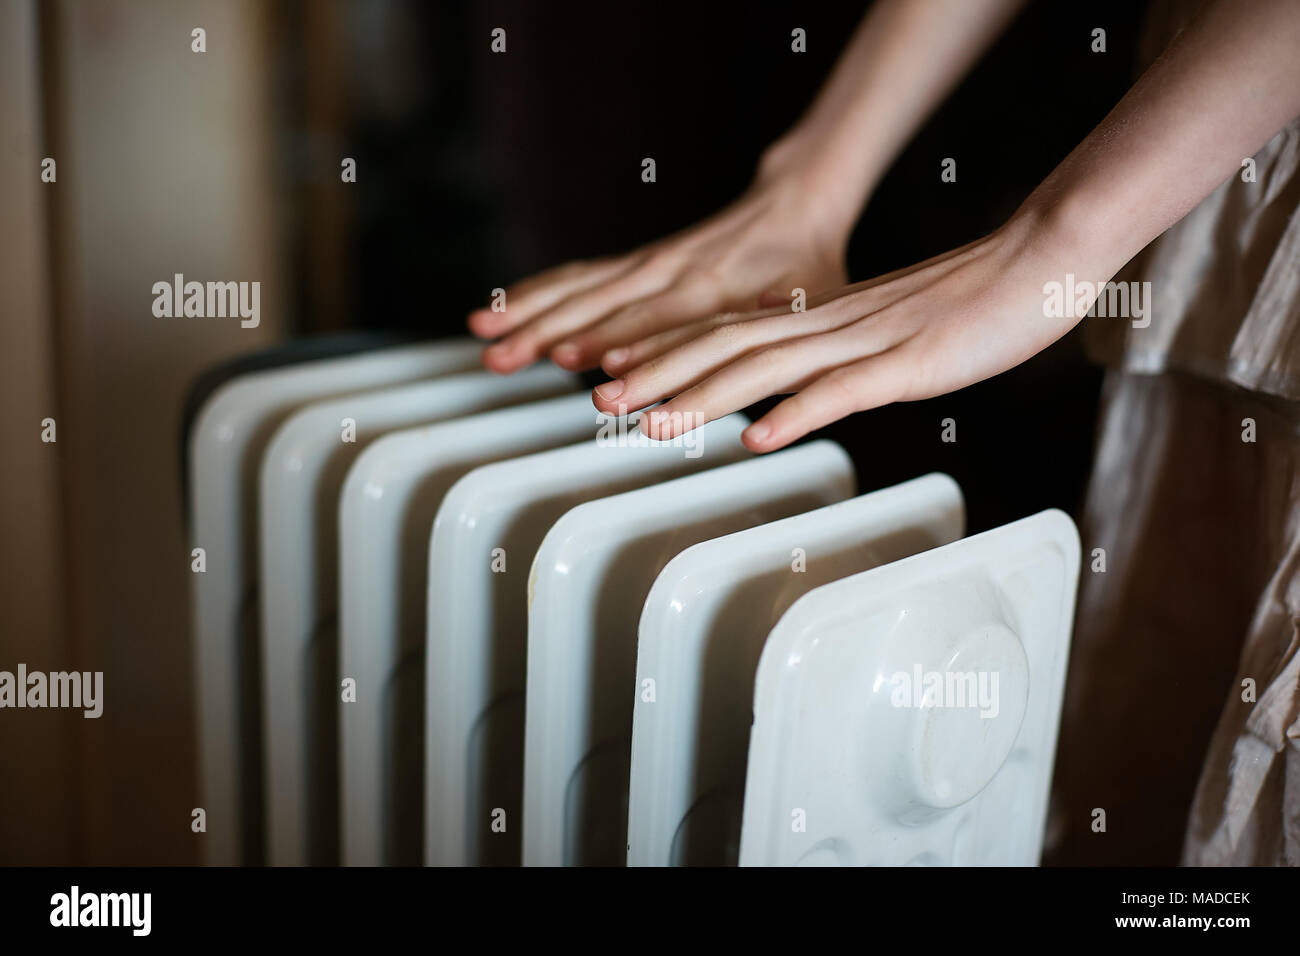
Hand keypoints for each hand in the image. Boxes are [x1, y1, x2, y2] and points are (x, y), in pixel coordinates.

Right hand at [468, 177, 850, 374]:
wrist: (793, 207)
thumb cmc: (806, 266)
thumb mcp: (808, 304)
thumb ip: (778, 337)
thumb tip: (765, 374)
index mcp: (712, 289)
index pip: (653, 323)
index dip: (611, 342)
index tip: (573, 361)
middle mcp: (670, 273)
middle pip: (597, 305)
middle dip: (546, 332)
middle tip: (502, 358)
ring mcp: (648, 265)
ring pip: (578, 288)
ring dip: (528, 312)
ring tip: (483, 332)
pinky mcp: (636, 264)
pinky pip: (579, 277)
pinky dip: (538, 292)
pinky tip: (502, 308)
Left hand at [592, 210, 1104, 452]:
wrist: (1038, 262)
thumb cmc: (968, 303)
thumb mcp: (885, 335)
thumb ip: (837, 361)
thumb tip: (796, 392)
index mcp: (820, 318)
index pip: (726, 332)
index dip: (666, 353)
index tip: (617, 374)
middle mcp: (827, 324)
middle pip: (725, 346)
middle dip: (658, 376)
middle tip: (600, 401)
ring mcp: (864, 342)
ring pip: (766, 367)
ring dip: (702, 396)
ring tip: (652, 424)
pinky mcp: (907, 363)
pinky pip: (841, 390)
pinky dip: (793, 413)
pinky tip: (757, 437)